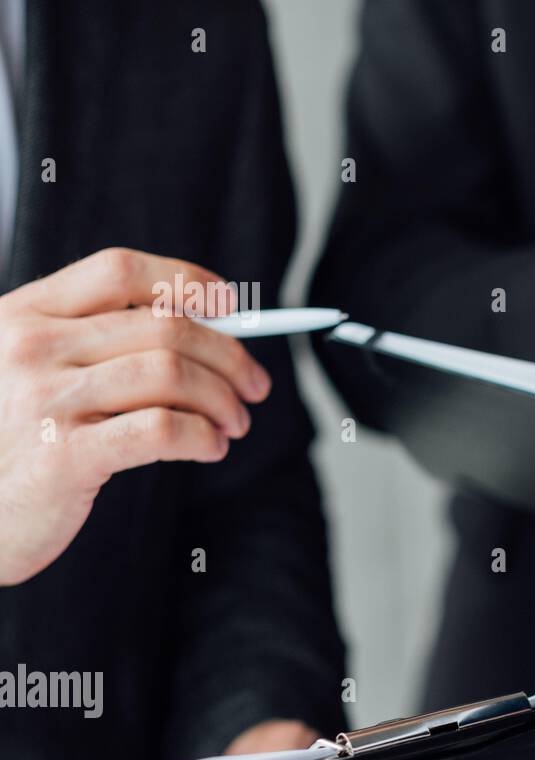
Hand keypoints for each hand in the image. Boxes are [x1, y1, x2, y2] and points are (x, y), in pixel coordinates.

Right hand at [0, 248, 272, 585]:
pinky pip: (162, 430)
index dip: (187, 281)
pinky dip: (204, 436)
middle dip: (228, 355)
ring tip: (235, 423)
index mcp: (24, 314)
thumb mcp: (28, 370)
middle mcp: (30, 348)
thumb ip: (92, 340)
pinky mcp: (64, 457)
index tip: (231, 305)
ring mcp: (44, 400)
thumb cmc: (10, 441)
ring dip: (223, 399)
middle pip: (164, 327)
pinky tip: (211, 448)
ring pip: (172, 374)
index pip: (121, 272)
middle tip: (255, 385)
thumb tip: (204, 326)